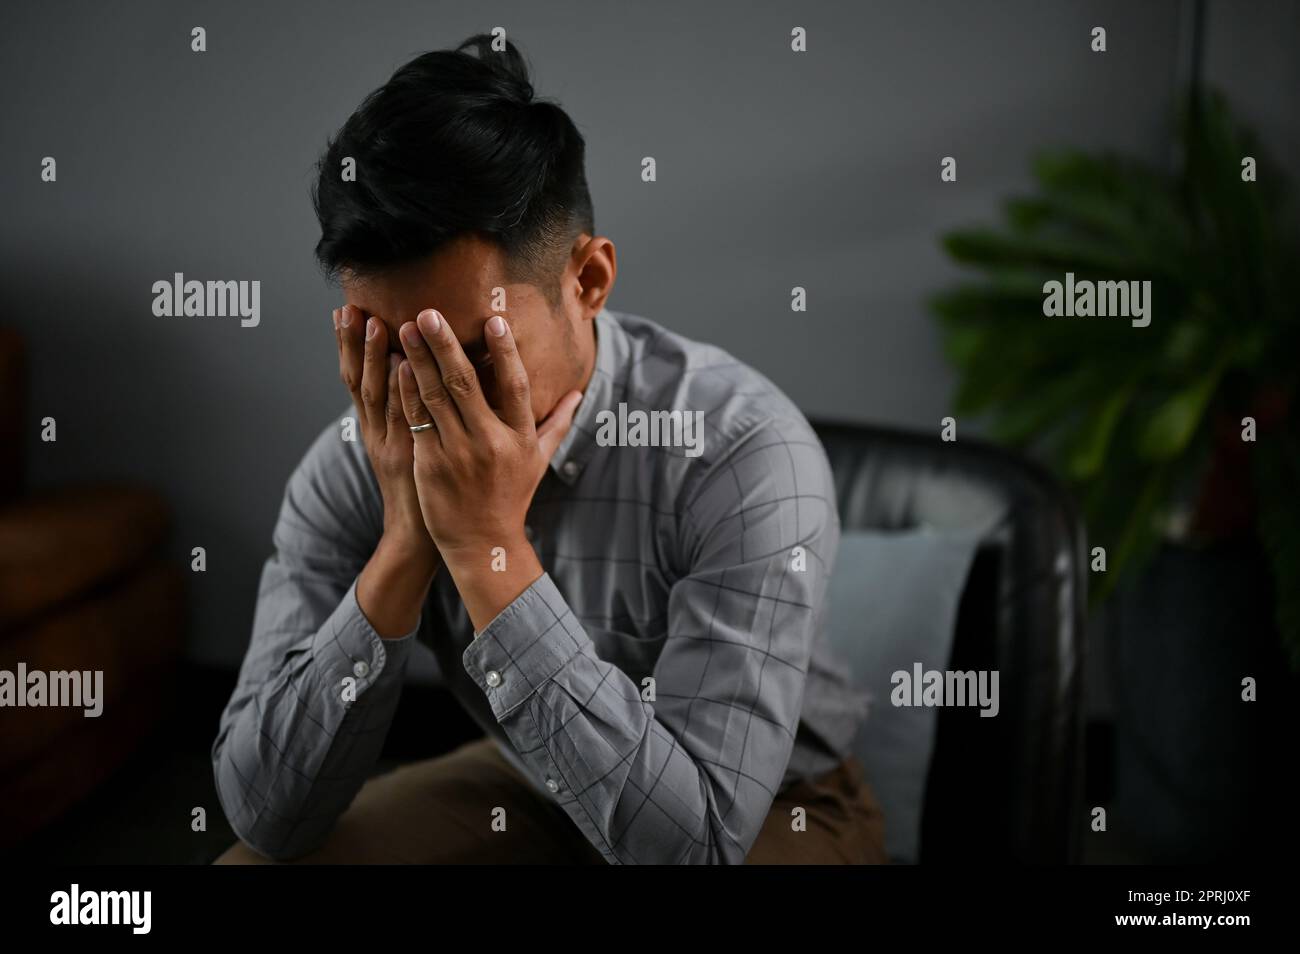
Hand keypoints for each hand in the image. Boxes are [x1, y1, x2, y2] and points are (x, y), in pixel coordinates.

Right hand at [335, 304, 439, 569]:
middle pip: (359, 381)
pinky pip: (405, 420)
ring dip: (376, 359)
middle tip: (350, 307)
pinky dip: (402, 392)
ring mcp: (391, 445)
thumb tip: (413, 375)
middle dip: (354, 344)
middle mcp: (376, 433)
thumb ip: (408, 414)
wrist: (422, 536)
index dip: (349, 346)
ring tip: (377, 323)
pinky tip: (404, 367)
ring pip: (379, 396)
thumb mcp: (406, 448)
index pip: (356, 379)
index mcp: (374, 429)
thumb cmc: (422, 489)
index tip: (344, 311)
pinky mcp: (410, 458)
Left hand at [395, 309, 581, 628]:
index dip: (505, 352)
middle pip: (465, 383)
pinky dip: (407, 391)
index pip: (515, 386)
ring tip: (404, 328)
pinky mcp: (430, 463)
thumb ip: (558, 423)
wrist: (482, 544)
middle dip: (444, 344)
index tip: (494, 320)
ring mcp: (458, 453)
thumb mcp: (539, 461)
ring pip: (435, 396)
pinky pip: (417, 419)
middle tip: (428, 312)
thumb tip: (578, 393)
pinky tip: (397, 367)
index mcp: (519, 438)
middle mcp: (489, 443)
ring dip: (418, 359)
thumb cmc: (511, 498)